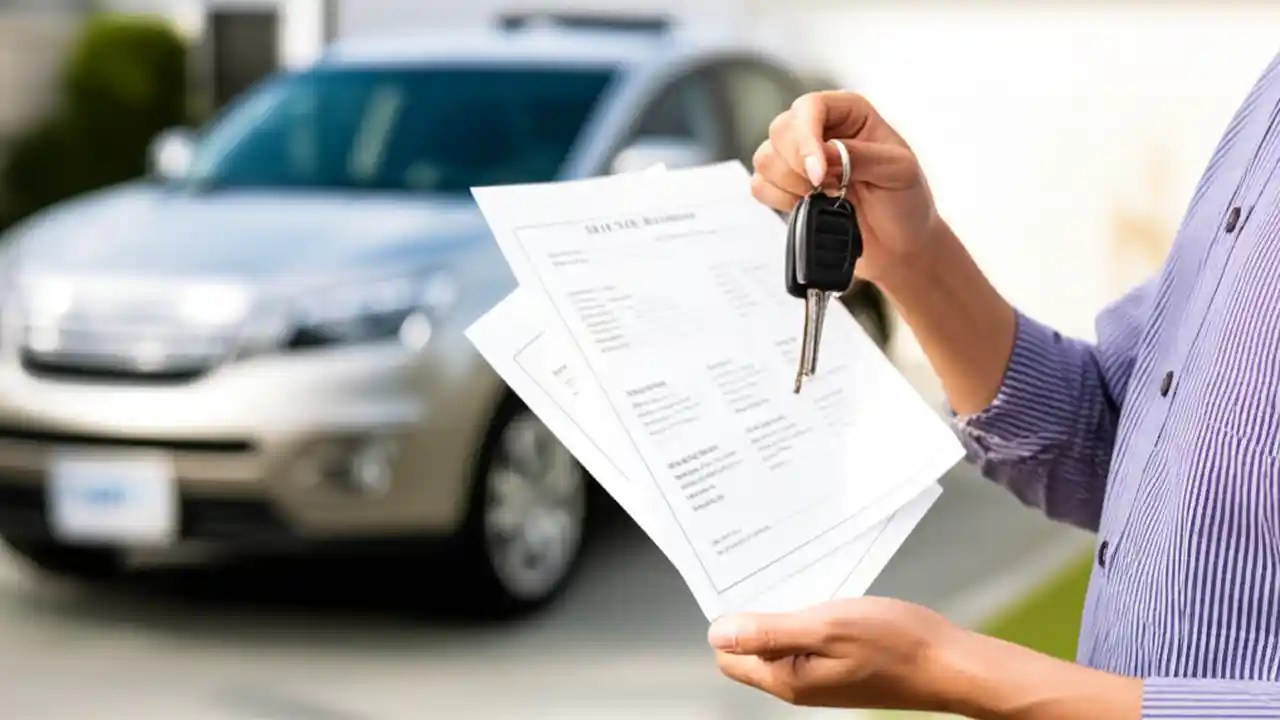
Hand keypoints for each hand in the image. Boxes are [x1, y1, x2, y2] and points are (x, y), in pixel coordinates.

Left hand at [708, 597, 1143, 718]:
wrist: (950, 662)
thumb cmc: (894, 644)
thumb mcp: (825, 628)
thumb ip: (770, 632)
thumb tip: (719, 633)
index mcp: (787, 678)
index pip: (730, 657)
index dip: (729, 622)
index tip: (737, 585)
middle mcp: (798, 681)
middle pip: (753, 647)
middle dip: (754, 612)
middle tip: (765, 572)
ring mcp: (820, 674)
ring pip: (781, 639)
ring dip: (783, 609)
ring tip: (794, 577)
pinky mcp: (840, 663)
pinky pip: (808, 637)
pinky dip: (808, 614)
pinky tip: (821, 593)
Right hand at [752, 91, 941, 285]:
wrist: (901, 245)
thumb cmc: (906, 202)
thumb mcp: (898, 171)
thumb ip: (859, 156)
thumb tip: (821, 154)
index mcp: (850, 112)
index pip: (810, 108)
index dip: (806, 139)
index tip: (819, 174)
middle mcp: (821, 128)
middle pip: (781, 130)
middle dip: (798, 166)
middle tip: (827, 187)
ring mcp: (800, 157)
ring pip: (765, 158)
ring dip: (791, 185)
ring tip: (824, 196)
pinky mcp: (786, 186)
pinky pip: (760, 185)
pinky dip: (779, 200)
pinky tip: (808, 205)